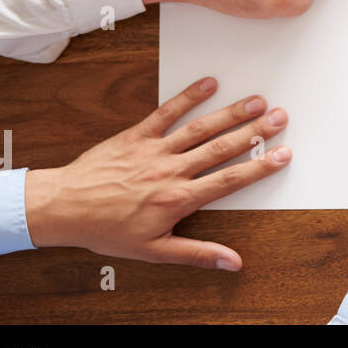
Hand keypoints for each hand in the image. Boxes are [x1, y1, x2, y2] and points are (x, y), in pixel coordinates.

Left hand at [23, 77, 290, 269]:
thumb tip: (232, 262)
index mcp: (178, 199)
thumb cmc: (106, 231)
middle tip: (280, 117)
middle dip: (255, 131)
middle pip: (222, 147)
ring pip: (201, 127)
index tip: (283, 154)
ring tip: (256, 100)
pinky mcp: (136, 135)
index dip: (260, 166)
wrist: (63, 209)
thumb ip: (196, 254)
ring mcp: (155, 149)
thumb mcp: (153, 251)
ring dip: (231, 112)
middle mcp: (171, 170)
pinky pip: (166, 112)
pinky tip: (208, 84)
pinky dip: (187, 97)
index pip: (230, 180)